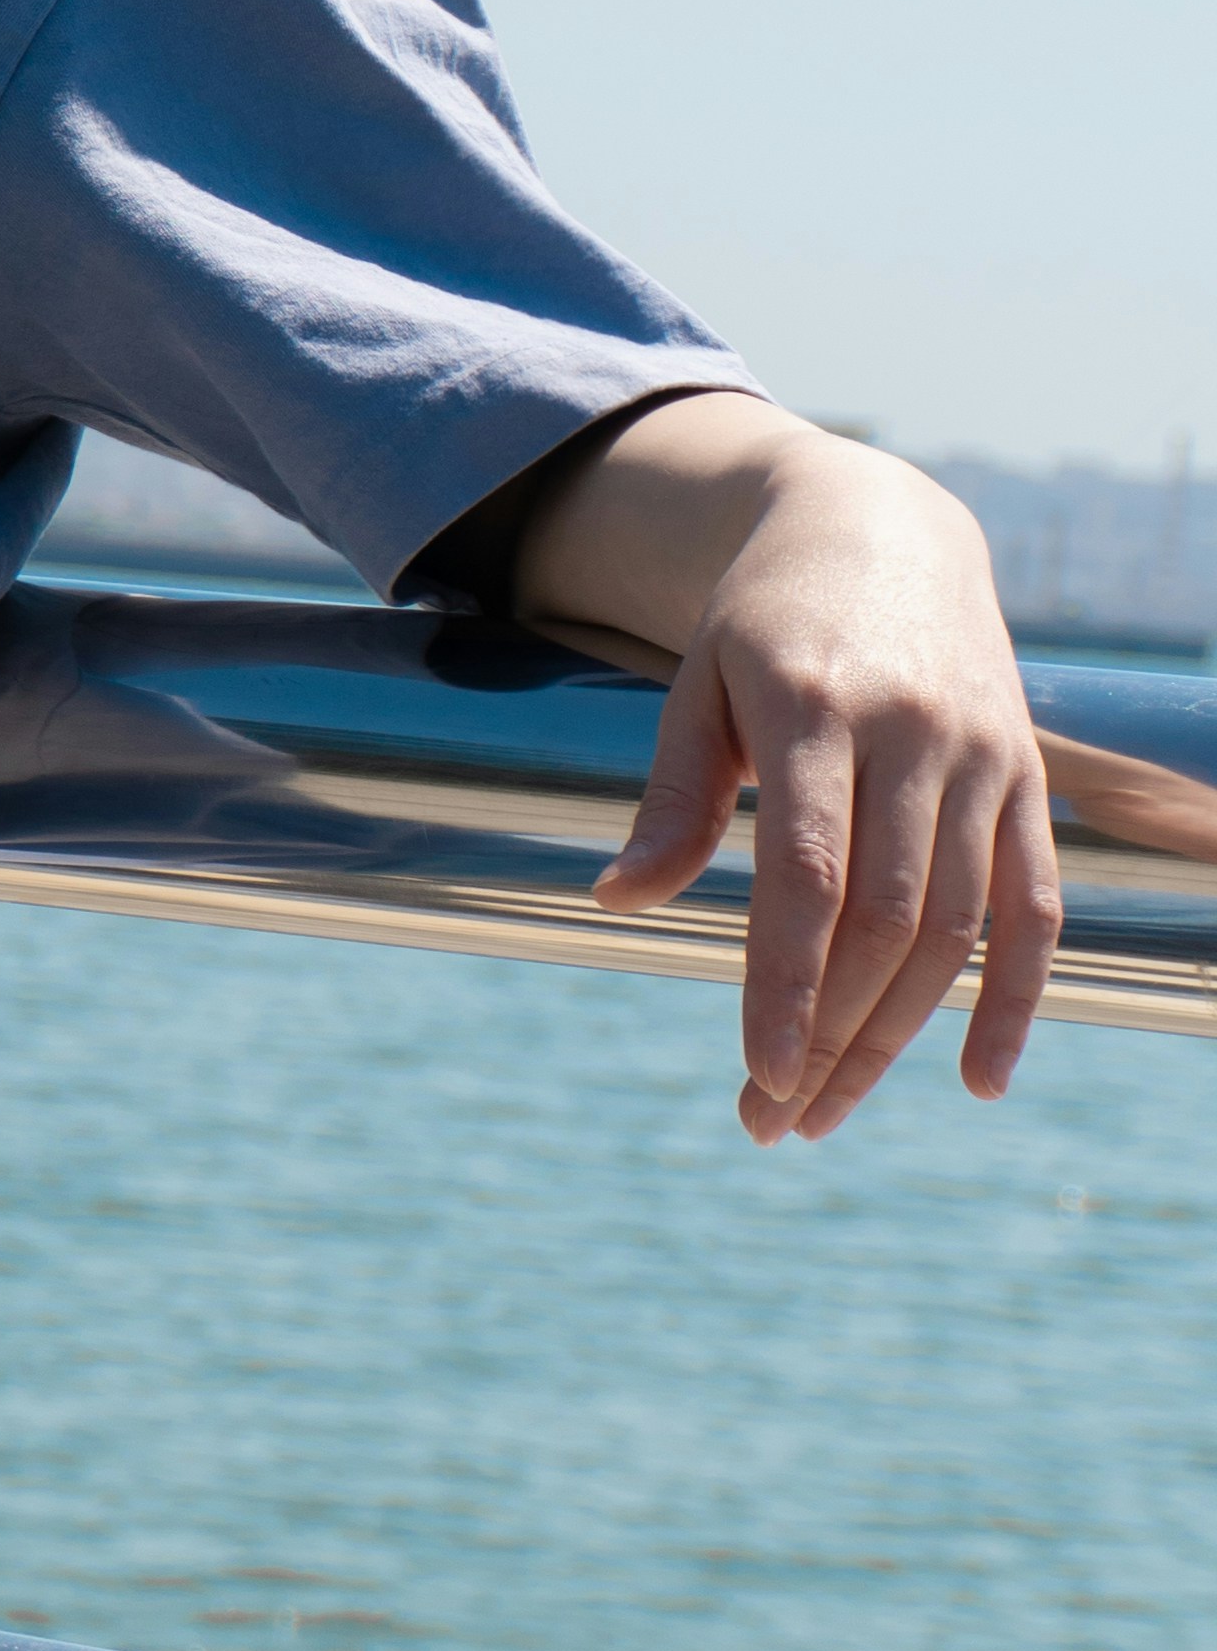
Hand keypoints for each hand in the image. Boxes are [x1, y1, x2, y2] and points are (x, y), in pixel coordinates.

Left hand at [554, 416, 1060, 1137]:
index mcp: (814, 705)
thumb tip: (614, 902)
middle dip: (831, 1034)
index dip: (787, 983)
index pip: (810, 874)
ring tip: (825, 1111)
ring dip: (897, 1036)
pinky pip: (1036, 907)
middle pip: (886, 919)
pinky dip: (1015, 999)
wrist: (882, 529)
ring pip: (956, 926)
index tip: (758, 1074)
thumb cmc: (764, 624)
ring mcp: (982, 757)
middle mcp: (915, 732)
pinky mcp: (1027, 777)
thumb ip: (671, 798)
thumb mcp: (697, 685)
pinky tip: (975, 1080)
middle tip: (772, 1120)